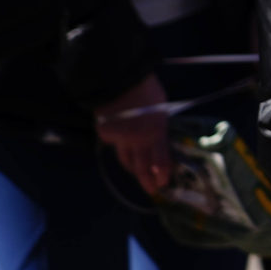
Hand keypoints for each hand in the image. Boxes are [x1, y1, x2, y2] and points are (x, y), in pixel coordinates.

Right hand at [95, 72, 172, 193]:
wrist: (120, 79)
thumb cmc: (147, 88)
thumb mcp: (161, 108)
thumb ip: (159, 126)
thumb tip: (159, 138)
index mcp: (157, 132)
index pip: (161, 161)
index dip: (162, 175)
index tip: (164, 184)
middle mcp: (138, 140)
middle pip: (141, 167)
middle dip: (146, 181)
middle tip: (151, 190)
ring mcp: (120, 139)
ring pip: (125, 160)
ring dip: (132, 168)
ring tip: (137, 172)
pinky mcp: (105, 133)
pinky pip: (113, 142)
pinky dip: (118, 141)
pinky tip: (120, 135)